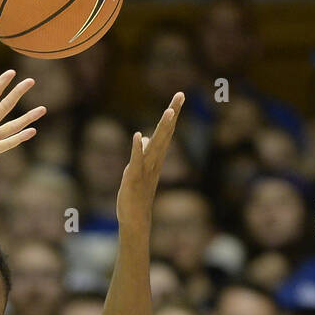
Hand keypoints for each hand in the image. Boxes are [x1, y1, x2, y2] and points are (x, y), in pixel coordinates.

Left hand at [0, 71, 44, 188]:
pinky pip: (8, 142)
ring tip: (43, 108)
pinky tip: (32, 131)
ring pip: (13, 124)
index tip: (12, 72)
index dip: (1, 84)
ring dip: (27, 117)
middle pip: (5, 105)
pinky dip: (20, 137)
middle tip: (31, 81)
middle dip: (18, 93)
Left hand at [117, 92, 183, 229]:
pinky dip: (137, 148)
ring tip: (169, 111)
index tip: (180, 96)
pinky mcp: (133, 178)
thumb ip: (143, 152)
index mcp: (155, 157)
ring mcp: (145, 169)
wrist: (135, 219)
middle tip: (181, 95)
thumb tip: (145, 139)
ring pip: (156, 145)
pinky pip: (136, 161)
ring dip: (162, 129)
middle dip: (172, 114)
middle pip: (165, 133)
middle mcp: (154, 161)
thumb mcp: (139, 169)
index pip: (166, 131)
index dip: (172, 114)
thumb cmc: (137, 195)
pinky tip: (139, 135)